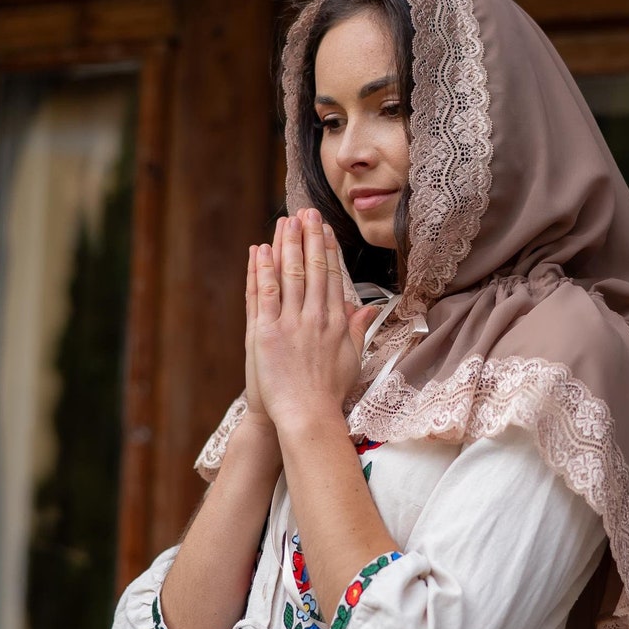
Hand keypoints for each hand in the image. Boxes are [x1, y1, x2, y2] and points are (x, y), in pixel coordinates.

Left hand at [251, 208, 377, 429]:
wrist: (308, 416)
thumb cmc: (329, 393)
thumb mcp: (352, 359)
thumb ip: (359, 330)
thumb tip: (367, 308)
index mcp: (336, 323)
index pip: (332, 277)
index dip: (327, 249)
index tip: (324, 228)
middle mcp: (315, 318)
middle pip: (312, 268)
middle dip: (309, 236)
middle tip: (307, 211)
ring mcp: (290, 324)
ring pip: (289, 275)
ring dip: (286, 244)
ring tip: (285, 221)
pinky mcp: (266, 333)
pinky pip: (264, 294)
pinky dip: (262, 270)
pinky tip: (261, 250)